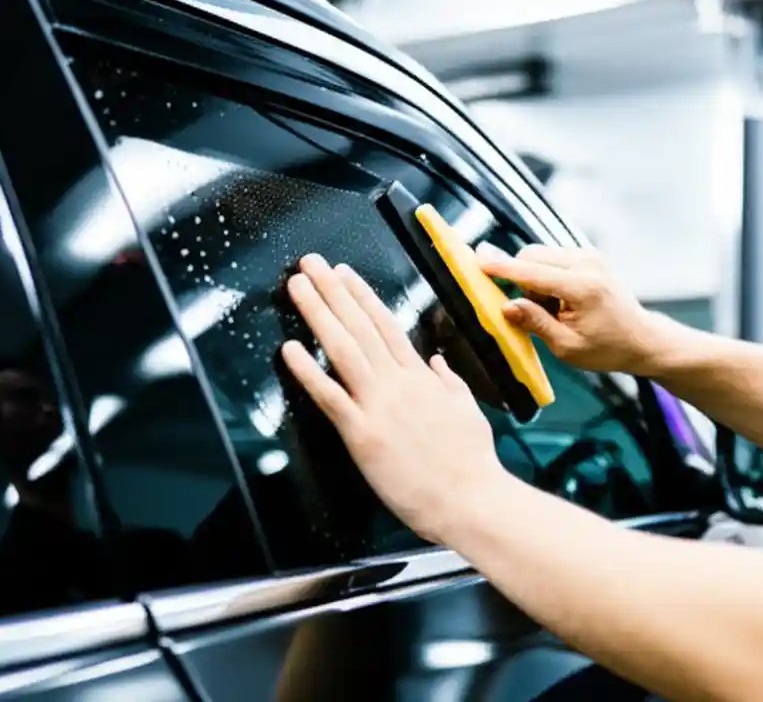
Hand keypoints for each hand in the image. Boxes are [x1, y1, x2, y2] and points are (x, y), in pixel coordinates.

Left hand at [280, 254, 510, 544]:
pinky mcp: (363, 435)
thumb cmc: (472, 462)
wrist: (471, 499)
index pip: (386, 326)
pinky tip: (290, 348)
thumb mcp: (467, 410)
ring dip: (318, 314)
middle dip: (333, 291)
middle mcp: (399, 383)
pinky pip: (330, 397)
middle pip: (360, 327)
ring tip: (298, 287)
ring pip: (343, 350)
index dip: (361, 296)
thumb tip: (438, 363)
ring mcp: (380, 406)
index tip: (343, 274)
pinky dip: (309, 371)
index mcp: (422, 377)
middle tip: (310, 263)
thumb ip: (449, 383)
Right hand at [477, 244, 667, 372]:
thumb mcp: (567, 347)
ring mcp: (588, 256)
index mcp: (582, 288)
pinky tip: (560, 301)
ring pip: (539, 256)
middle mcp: (586, 264)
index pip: (532, 272)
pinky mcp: (588, 256)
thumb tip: (506, 306)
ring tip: (553, 310)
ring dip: (533, 280)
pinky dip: (545, 277)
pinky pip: (552, 258)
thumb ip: (535, 323)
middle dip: (520, 280)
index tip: (477, 260)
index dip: (502, 267)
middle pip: (532, 256)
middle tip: (534, 311)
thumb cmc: (607, 348)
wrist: (641, 338)